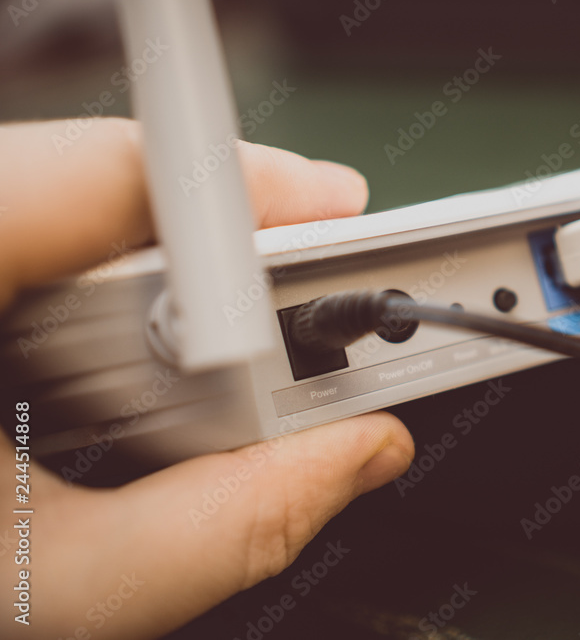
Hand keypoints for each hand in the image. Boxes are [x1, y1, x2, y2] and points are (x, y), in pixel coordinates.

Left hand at [0, 119, 413, 637]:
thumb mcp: (47, 597)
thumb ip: (230, 527)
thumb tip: (355, 454)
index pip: (110, 172)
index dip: (250, 188)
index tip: (336, 213)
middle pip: (86, 188)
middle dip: (207, 249)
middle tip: (278, 318)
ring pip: (48, 210)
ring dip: (139, 274)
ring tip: (174, 364)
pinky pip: (16, 239)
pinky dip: (74, 284)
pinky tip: (89, 358)